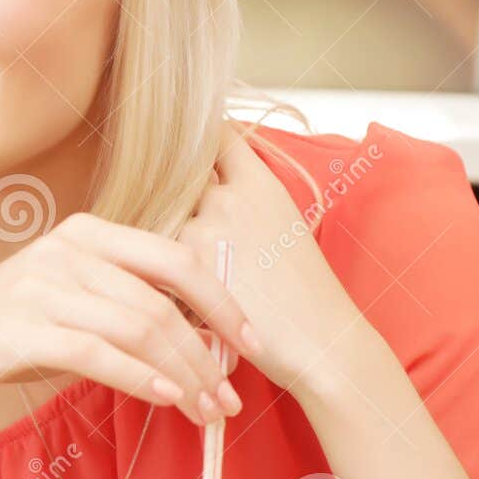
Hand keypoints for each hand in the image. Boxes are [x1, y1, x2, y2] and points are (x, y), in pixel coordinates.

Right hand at [0, 213, 258, 428]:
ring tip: (204, 410)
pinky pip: (96, 354)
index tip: (252, 343)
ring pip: (136, 329)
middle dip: (205, 354)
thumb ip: (127, 303)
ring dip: (180, 375)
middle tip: (229, 398)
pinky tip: (165, 399)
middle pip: (159, 302)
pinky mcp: (19, 329)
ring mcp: (39, 286)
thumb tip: (205, 337)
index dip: (222, 301)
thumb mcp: (74, 304)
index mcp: (85, 232)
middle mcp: (63, 250)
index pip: (174, 258)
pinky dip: (138, 378)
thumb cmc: (14, 335)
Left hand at [179, 123, 365, 398]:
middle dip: (172, 202)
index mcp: (259, 183)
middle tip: (182, 234)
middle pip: (175, 180)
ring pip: (160, 223)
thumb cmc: (304, 294)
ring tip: (178, 275)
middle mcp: (230, 197)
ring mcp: (204, 230)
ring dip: (162, 244)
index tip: (185, 153)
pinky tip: (183, 302)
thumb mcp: (283, 226)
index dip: (197, 140)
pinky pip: (156, 263)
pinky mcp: (186, 271)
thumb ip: (243, 199)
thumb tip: (201, 188)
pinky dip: (163, 280)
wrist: (321, 343)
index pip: (216, 135)